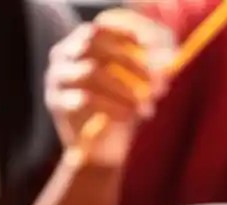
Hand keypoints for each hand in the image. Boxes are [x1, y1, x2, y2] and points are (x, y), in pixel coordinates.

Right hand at [46, 11, 169, 165]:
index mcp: (78, 48)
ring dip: (125, 89)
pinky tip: (131, 117)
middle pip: (93, 47)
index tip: (148, 48)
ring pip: (91, 72)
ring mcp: (56, 80)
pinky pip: (86, 99)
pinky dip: (114, 106)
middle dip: (130, 62)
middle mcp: (62, 59)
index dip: (121, 35)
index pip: (96, 31)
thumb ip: (143, 72)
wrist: (98, 151)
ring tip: (147, 108)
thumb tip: (170, 61)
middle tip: (158, 85)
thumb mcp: (132, 88)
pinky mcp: (57, 104)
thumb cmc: (118, 112)